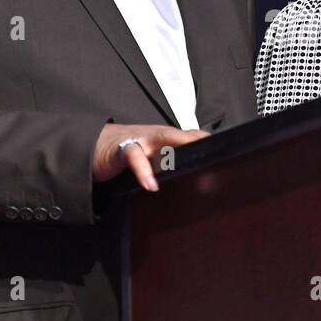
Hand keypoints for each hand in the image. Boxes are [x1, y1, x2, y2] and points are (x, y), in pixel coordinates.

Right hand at [91, 123, 208, 191]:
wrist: (93, 144)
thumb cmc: (127, 152)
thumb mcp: (152, 158)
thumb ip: (170, 165)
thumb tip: (196, 182)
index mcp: (166, 139)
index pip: (191, 138)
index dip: (207, 144)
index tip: (227, 156)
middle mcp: (156, 136)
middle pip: (181, 135)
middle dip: (198, 141)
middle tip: (215, 152)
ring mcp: (140, 140)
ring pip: (161, 138)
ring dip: (176, 147)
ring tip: (189, 164)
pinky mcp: (121, 149)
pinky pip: (134, 157)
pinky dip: (143, 171)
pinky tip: (150, 185)